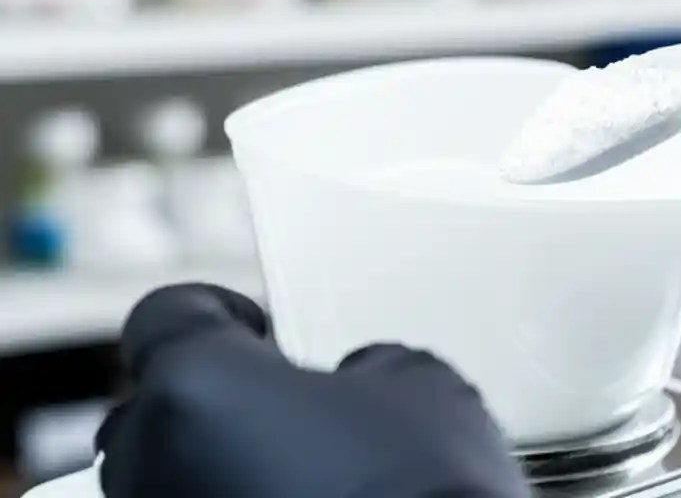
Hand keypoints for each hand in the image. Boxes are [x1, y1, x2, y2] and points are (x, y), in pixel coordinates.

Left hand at [96, 284, 528, 497]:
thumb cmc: (420, 493)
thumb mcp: (419, 387)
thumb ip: (362, 369)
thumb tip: (359, 387)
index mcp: (196, 385)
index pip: (168, 315)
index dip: (219, 312)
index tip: (253, 327)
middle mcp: (150, 462)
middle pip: (154, 410)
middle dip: (214, 405)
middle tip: (287, 412)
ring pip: (168, 482)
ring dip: (219, 471)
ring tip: (296, 476)